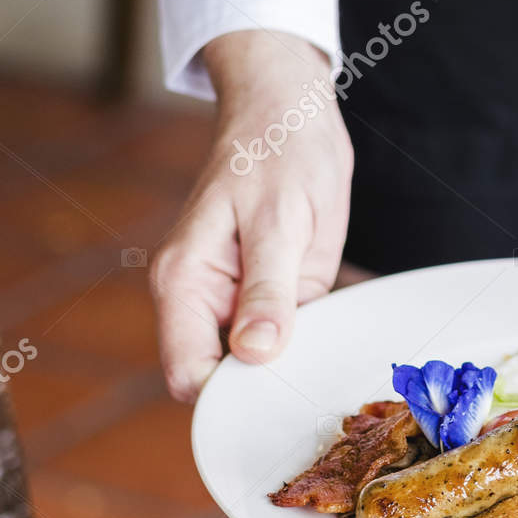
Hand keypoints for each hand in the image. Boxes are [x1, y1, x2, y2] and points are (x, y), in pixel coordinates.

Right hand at [151, 31, 352, 400]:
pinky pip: (282, 345)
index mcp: (184, 284)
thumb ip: (267, 291)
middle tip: (316, 389)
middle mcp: (200, 302)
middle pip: (220, 383)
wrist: (289, 114)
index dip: (230, 400)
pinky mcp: (265, 301)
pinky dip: (306, 351)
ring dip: (289, 373)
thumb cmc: (279, 153)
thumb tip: (254, 353)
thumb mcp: (280, 222)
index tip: (280, 403)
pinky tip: (333, 344)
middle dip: (263, 393)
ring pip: (253, 370)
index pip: (190, 375)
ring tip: (328, 364)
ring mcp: (232, 305)